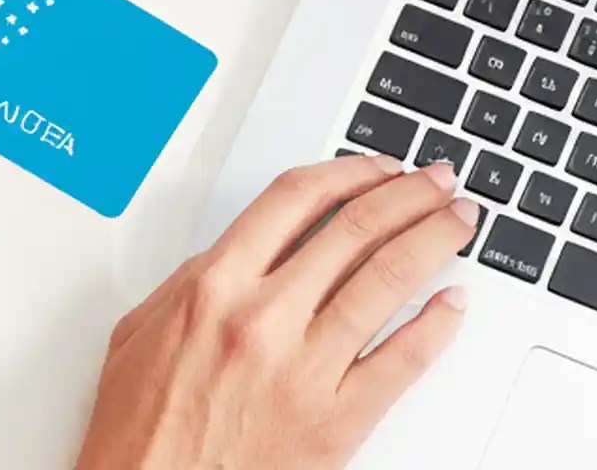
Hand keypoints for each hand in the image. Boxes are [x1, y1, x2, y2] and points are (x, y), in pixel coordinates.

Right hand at [76, 156, 476, 468]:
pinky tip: (454, 302)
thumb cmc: (138, 430)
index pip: (297, 199)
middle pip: (355, 229)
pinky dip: (438, 324)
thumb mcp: (141, 330)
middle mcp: (263, 319)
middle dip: (409, 194)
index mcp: (215, 286)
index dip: (350, 171)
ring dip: (434, 239)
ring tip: (459, 221)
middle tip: (438, 182)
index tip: (378, 167)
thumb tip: (250, 245)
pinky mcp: (335, 422)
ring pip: (388, 280)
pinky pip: (402, 360)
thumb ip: (197, 277)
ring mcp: (304, 369)